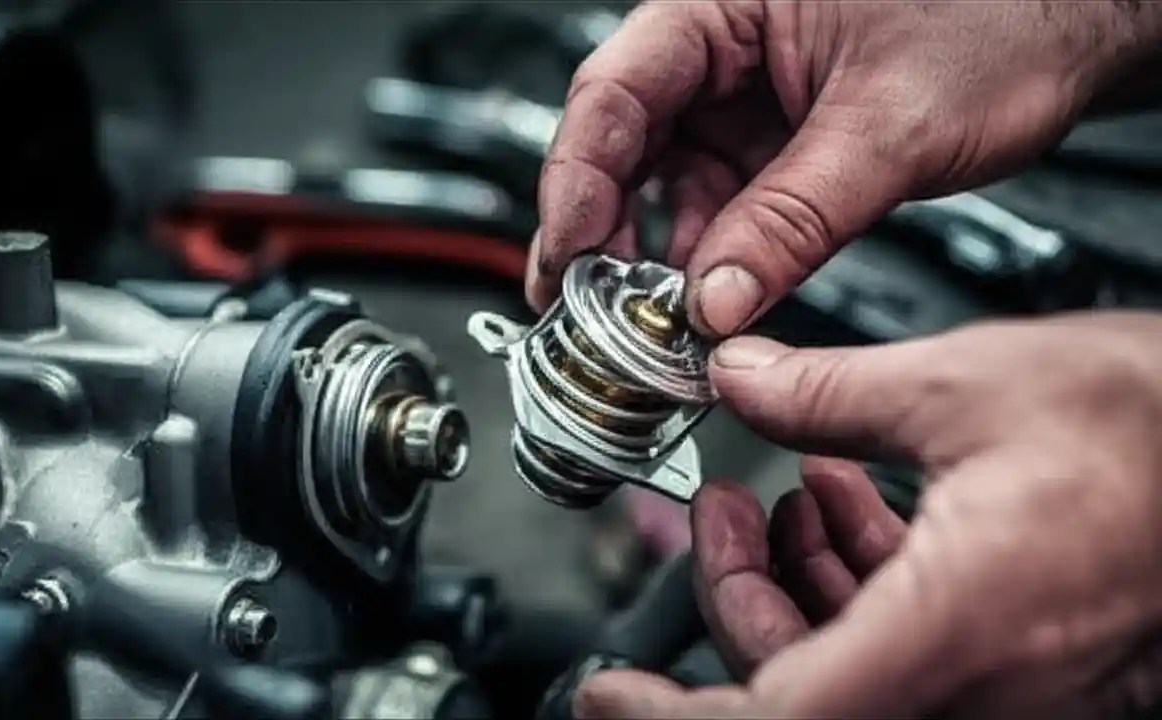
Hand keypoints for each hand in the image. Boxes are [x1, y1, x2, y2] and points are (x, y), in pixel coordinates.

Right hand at [528, 1, 1161, 335]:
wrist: (1077, 30)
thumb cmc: (1002, 17)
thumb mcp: (887, 127)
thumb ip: (793, 219)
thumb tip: (714, 304)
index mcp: (721, 7)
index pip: (615, 92)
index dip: (577, 179)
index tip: (569, 255)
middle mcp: (721, 52)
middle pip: (622, 144)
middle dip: (599, 232)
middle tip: (581, 309)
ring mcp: (746, 103)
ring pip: (669, 188)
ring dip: (656, 260)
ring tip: (645, 326)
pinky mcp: (778, 149)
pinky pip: (723, 211)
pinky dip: (711, 263)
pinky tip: (704, 307)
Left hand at [577, 312, 1161, 717]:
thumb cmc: (1159, 430)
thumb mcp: (964, 383)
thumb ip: (823, 391)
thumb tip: (736, 375)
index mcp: (951, 629)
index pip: (774, 717)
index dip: (672, 715)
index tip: (607, 690)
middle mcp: (980, 681)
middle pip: (794, 686)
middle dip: (735, 593)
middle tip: (718, 508)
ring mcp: (1008, 684)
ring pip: (849, 670)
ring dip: (797, 583)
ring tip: (788, 488)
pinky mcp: (1026, 660)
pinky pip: (909, 652)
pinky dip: (861, 587)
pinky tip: (852, 501)